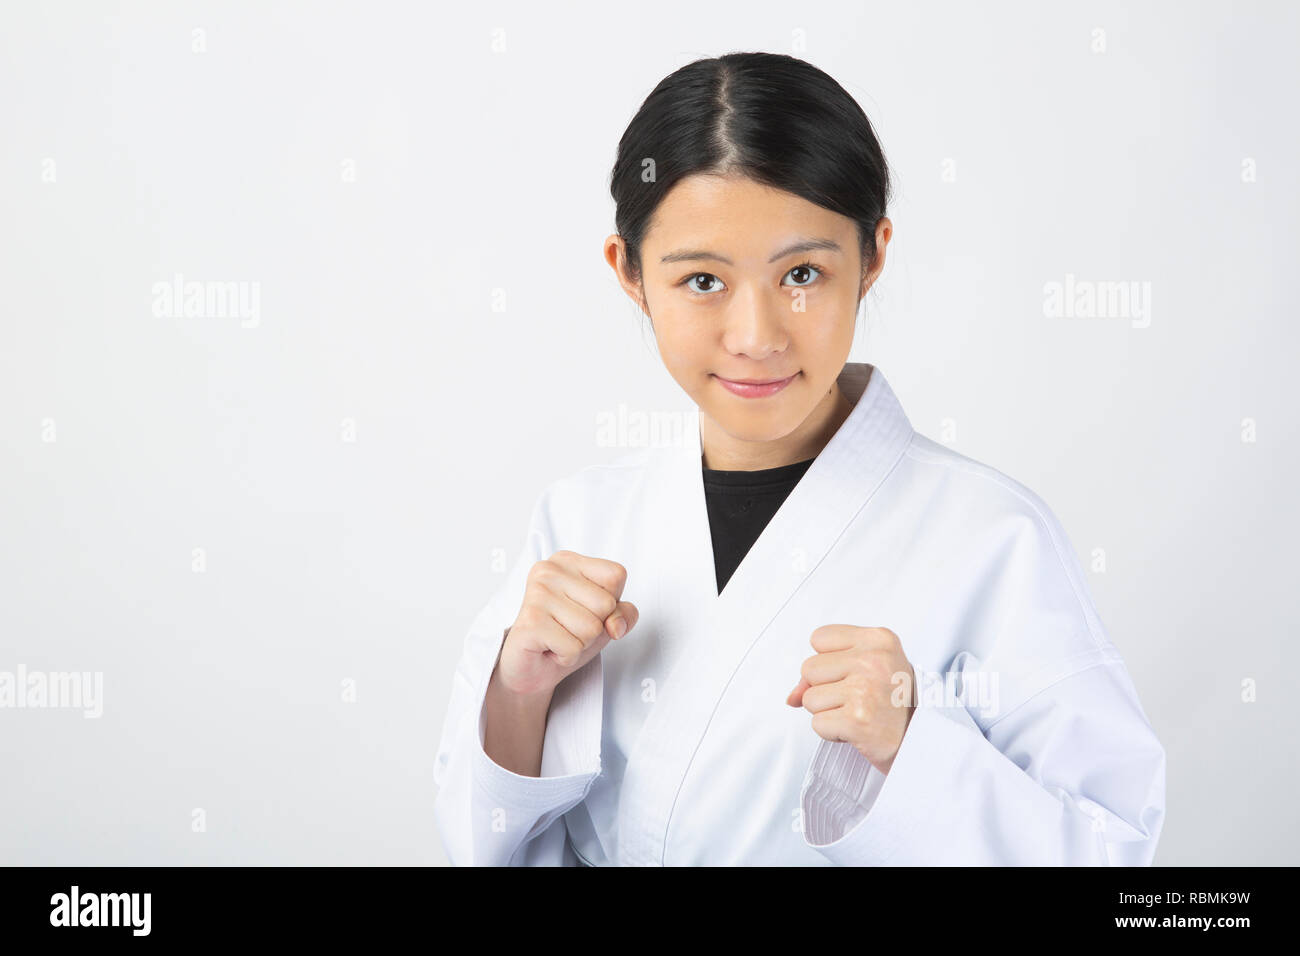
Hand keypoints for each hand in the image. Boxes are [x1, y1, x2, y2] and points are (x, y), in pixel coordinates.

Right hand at [495, 550, 637, 698]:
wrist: (530, 666)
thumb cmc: (566, 635)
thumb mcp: (604, 619)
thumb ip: (623, 614)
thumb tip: (616, 625)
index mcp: (568, 561)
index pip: (616, 575)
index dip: (611, 602)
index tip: (584, 609)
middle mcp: (549, 571)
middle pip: (605, 604)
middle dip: (595, 628)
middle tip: (568, 628)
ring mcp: (538, 593)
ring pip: (591, 628)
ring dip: (579, 644)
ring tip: (559, 638)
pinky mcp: (531, 621)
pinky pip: (573, 647)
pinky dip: (566, 656)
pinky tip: (549, 648)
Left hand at [786, 625, 915, 774]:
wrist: (924, 743)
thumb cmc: (896, 705)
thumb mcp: (869, 670)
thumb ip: (826, 671)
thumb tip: (792, 695)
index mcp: (879, 639)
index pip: (819, 638)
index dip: (829, 661)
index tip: (854, 674)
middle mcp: (874, 659)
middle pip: (809, 668)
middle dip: (826, 689)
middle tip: (858, 699)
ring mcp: (865, 689)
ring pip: (809, 698)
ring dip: (829, 713)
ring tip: (859, 714)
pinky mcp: (857, 720)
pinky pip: (817, 724)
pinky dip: (832, 733)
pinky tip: (858, 731)